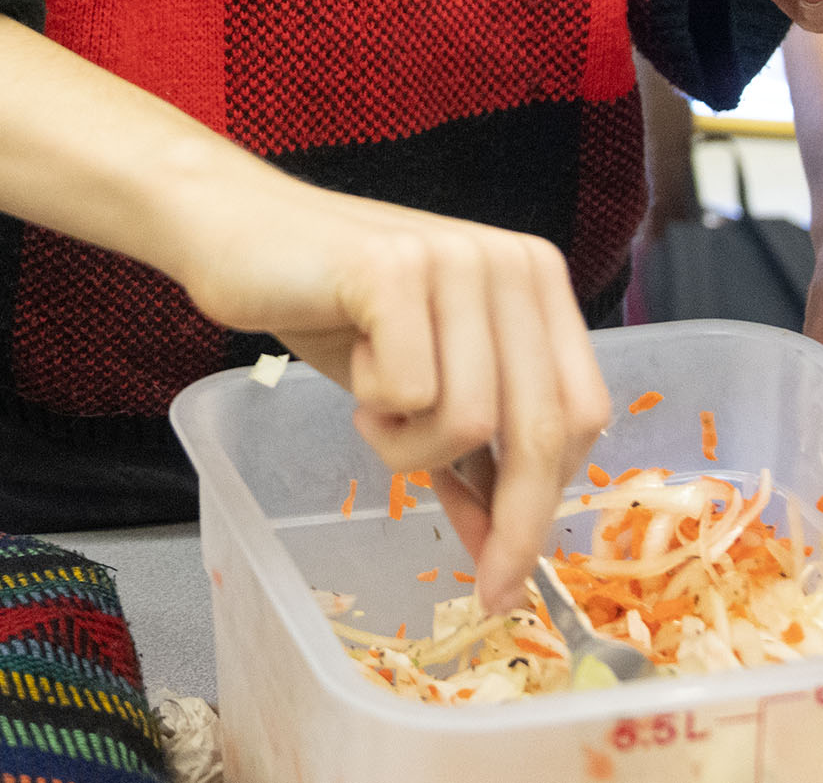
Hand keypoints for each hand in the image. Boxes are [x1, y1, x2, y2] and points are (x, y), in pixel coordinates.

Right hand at [168, 166, 608, 614]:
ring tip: (373, 409)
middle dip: (512, 523)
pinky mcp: (394, 268)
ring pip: (472, 420)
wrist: (241, 237)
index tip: (512, 571)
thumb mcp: (421, 390)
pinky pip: (409, 392)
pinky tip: (353, 369)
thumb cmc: (334, 312)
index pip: (581, 411)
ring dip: (411, 448)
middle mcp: (512, 262)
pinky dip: (376, 411)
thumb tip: (506, 555)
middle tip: (482, 585)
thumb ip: (474, 454)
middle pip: (540, 427)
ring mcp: (456, 259)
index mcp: (537, 280)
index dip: (550, 500)